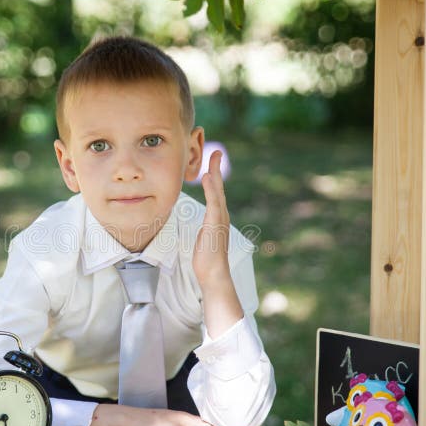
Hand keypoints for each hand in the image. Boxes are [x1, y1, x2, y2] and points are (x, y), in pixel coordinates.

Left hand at [192, 150, 230, 287]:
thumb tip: (204, 225)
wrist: (214, 273)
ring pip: (218, 191)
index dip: (213, 176)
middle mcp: (222, 215)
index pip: (215, 192)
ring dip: (216, 173)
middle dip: (217, 168)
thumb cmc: (207, 258)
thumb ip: (205, 228)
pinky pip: (214, 202)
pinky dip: (212, 188)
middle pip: (219, 187)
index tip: (211, 162)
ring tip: (213, 157)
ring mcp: (220, 219)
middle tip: (215, 151)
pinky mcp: (216, 224)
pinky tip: (208, 177)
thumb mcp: (204, 238)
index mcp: (218, 217)